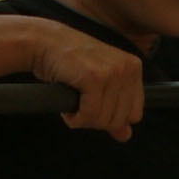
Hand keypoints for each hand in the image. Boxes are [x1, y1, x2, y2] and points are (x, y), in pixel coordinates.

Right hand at [22, 21, 143, 139]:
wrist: (44, 43)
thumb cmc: (69, 62)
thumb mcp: (99, 83)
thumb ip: (115, 109)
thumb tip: (125, 136)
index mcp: (133, 68)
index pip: (134, 115)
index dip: (110, 117)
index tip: (94, 105)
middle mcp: (127, 68)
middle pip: (119, 121)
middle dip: (95, 120)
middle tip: (80, 103)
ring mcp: (112, 72)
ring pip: (103, 120)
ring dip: (82, 118)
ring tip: (73, 99)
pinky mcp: (93, 77)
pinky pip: (88, 115)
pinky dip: (73, 117)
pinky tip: (67, 102)